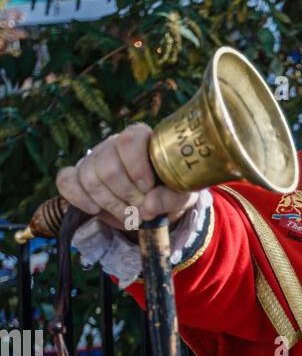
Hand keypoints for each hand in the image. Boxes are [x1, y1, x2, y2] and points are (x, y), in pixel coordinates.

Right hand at [57, 123, 199, 232]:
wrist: (151, 202)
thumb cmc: (168, 192)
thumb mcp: (182, 195)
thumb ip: (171, 198)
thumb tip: (149, 205)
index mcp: (141, 139)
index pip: (129, 140)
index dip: (137, 168)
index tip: (148, 189)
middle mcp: (114, 144)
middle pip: (108, 167)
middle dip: (126, 197)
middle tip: (142, 213)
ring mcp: (93, 159)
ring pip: (89, 178)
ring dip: (111, 204)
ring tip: (129, 216)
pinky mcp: (78, 175)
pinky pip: (66, 181)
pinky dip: (79, 198)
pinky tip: (96, 210)